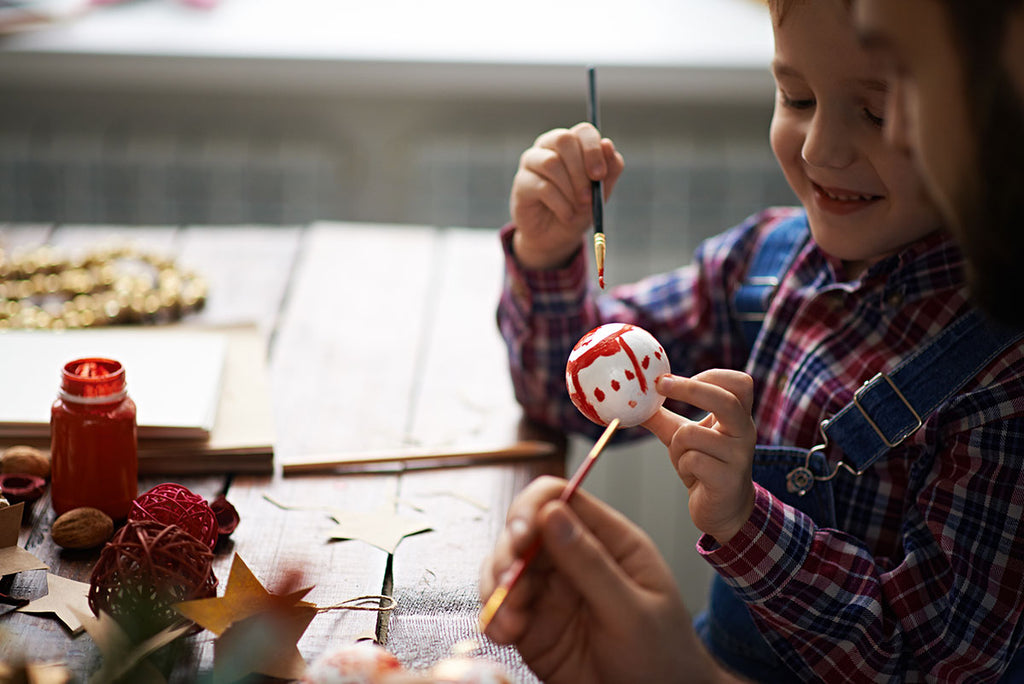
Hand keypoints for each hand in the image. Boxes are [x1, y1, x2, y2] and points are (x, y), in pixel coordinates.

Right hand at [479, 476, 729, 683]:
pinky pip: (500, 607)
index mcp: (609, 541)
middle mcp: (575, 558)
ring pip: (504, 567)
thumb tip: (552, 511)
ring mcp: (551, 591)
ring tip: (509, 620)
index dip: (532, 508)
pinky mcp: (533, 624)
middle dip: (507, 553)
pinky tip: (504, 632)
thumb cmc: (665, 656)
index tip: (520, 535)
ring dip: (496, 588)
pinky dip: (493, 616)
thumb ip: (591, 563)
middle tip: (507, 581)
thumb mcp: (632, 610)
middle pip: (523, 531)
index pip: (561, 499)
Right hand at [509, 122, 624, 269]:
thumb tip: (608, 144)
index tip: (599, 175)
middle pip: (564, 140)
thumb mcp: (601, 190)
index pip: (583, 131)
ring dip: (570, 189)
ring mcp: (532, 162)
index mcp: (572, 144)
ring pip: (551, 163)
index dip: (593, 150)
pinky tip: (567, 216)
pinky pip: (543, 187)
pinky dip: (561, 205)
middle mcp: (549, 146)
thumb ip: (609, 168)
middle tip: (589, 196)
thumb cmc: (579, 208)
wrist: (557, 236)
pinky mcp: (521, 183)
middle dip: (580, 170)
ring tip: (578, 208)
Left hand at [643, 370, 756, 544]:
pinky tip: (692, 475)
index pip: (739, 383)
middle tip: (661, 385)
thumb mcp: (682, 436)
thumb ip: (662, 416)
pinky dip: (683, 466)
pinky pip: (692, 460)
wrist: (723, 509)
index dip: (710, 375)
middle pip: (725, 399)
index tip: (677, 380)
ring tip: (686, 458)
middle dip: (689, 389)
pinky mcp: (728, 479)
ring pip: (693, 434)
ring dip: (677, 445)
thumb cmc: (704, 467)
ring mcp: (739, 456)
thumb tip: (633, 399)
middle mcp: (744, 432)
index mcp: (738, 417)